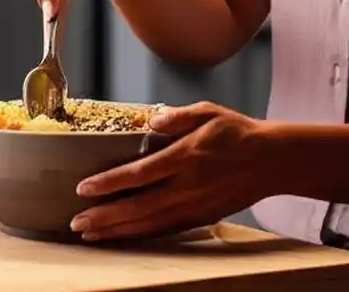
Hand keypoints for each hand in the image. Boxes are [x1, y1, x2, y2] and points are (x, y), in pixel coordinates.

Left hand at [70, 102, 277, 241]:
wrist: (272, 160)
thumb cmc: (238, 132)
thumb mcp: (208, 112)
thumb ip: (179, 115)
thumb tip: (153, 118)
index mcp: (185, 157)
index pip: (139, 173)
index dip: (109, 183)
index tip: (83, 188)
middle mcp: (187, 186)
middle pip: (137, 206)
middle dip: (104, 216)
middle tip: (76, 222)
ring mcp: (194, 206)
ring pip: (148, 224)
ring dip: (117, 231)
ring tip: (90, 235)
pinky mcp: (201, 217)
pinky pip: (165, 230)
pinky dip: (141, 235)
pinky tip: (123, 237)